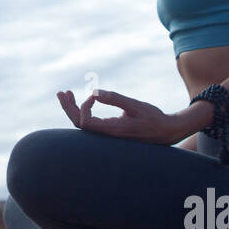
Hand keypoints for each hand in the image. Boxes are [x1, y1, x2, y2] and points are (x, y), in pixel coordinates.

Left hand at [55, 89, 181, 143]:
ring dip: (73, 109)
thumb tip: (94, 92)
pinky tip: (83, 103)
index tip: (94, 95)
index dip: (83, 107)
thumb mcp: (135, 105)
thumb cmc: (153, 118)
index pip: (85, 123)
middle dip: (68, 108)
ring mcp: (108, 136)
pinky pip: (90, 125)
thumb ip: (115, 99)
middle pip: (79, 125)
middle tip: (61, 92)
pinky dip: (83, 112)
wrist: (166, 131)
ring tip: (67, 94)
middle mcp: (107, 135)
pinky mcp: (110, 133)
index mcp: (113, 130)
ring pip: (83, 125)